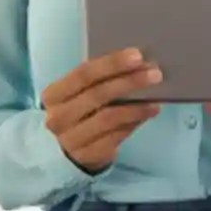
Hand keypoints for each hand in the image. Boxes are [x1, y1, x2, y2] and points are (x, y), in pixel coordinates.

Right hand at [41, 47, 162, 173]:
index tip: (137, 55)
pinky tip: (148, 113)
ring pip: (108, 118)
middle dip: (129, 82)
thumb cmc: (80, 109)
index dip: (112, 64)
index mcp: (54, 94)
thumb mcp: (80, 93)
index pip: (83, 74)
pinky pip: (115, 137)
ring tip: (156, 99)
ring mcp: (71, 139)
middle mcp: (58, 117)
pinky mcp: (87, 155)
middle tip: (155, 74)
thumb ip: (101, 79)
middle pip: (97, 94)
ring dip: (136, 107)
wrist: (68, 148)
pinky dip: (134, 123)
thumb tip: (138, 64)